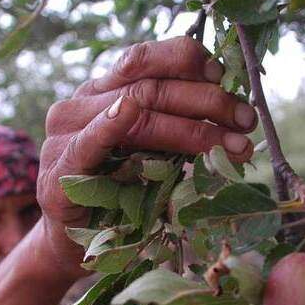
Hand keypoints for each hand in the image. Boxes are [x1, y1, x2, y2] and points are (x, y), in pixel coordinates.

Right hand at [0, 36, 257, 304]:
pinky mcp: (59, 173)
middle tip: (246, 120)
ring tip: (232, 144)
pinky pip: (85, 143)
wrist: (77, 246)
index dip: (190, 62)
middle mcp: (83, 103)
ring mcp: (65, 135)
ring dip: (190, 128)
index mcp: (105, 89)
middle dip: (207, 102)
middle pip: (151, 86)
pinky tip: (126, 112)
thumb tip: (237, 111)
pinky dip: (107, 125)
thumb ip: (176, 125)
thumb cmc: (121, 195)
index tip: (228, 79)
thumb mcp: (153, 153)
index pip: (148, 58)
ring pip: (134, 111)